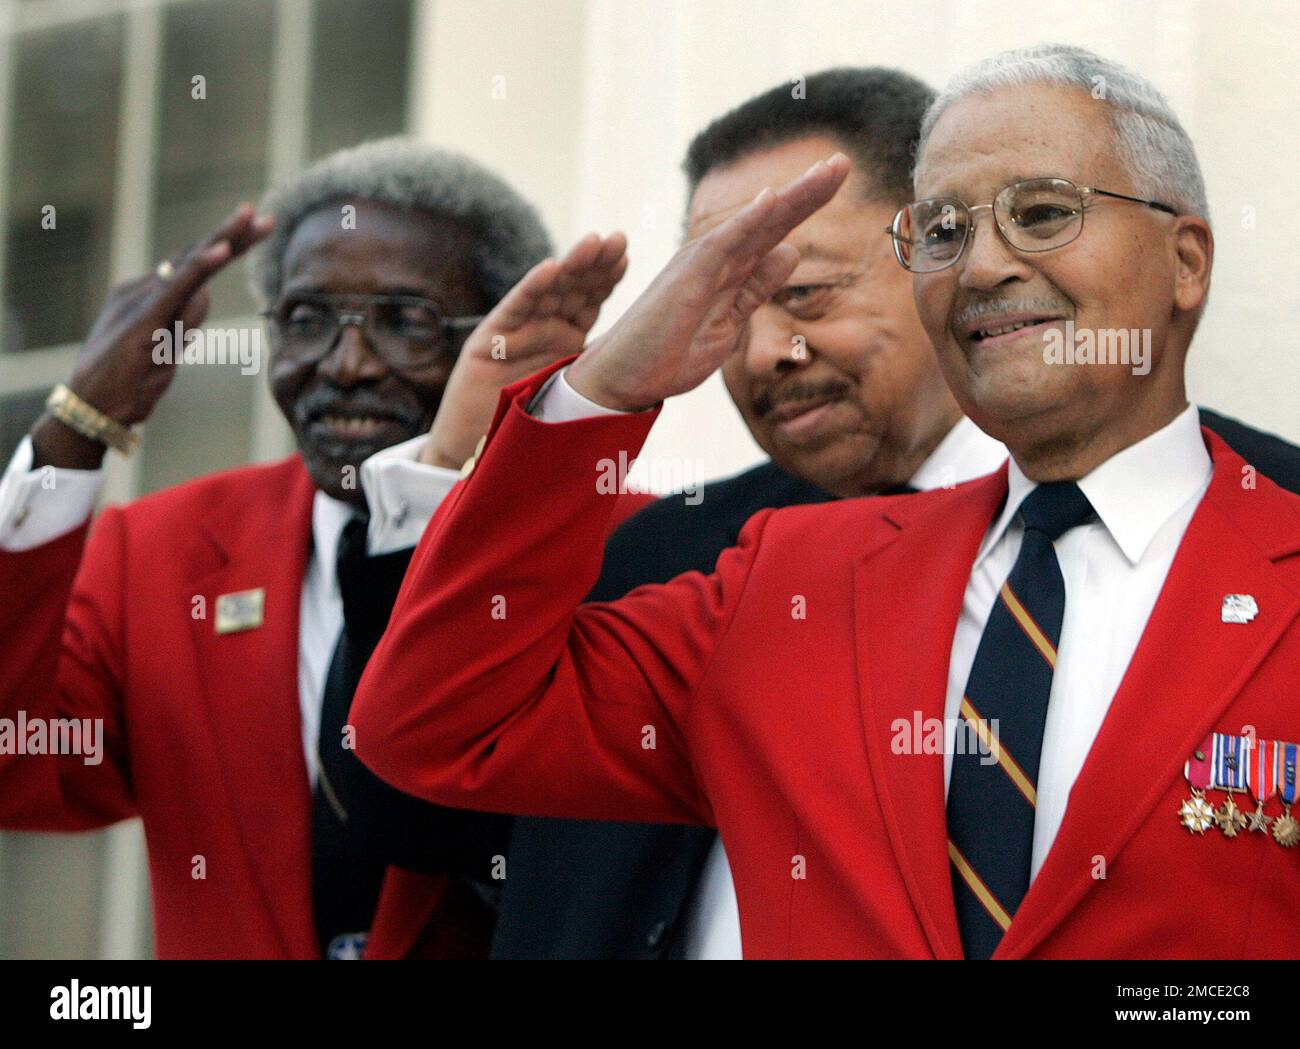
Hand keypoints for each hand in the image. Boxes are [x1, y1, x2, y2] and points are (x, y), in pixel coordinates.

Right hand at [32, 203, 272, 468]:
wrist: (92, 410)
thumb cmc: (129, 384)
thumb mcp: (168, 351)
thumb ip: (185, 322)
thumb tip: (205, 293)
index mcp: (149, 297)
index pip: (193, 266)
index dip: (226, 247)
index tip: (257, 230)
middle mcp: (144, 290)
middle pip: (194, 256)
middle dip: (232, 235)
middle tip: (263, 217)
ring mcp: (142, 302)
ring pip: (190, 265)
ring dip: (224, 240)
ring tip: (251, 220)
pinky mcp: (144, 320)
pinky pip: (177, 288)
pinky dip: (199, 267)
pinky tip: (221, 251)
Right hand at [420, 231, 628, 467]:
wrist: (479, 445)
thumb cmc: (528, 420)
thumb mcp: (574, 391)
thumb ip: (599, 371)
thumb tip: (649, 362)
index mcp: (568, 336)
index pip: (591, 299)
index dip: (608, 277)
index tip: (626, 255)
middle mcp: (545, 326)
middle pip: (574, 288)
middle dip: (595, 263)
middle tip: (617, 239)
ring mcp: (518, 329)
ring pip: (548, 291)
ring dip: (571, 266)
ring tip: (592, 243)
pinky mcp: (490, 338)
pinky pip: (516, 310)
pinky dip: (532, 289)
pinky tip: (550, 269)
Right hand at [566, 153, 850, 410]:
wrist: (625, 376)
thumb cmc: (669, 353)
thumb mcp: (730, 323)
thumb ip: (756, 289)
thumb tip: (790, 253)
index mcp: (729, 269)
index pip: (776, 230)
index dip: (807, 203)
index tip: (838, 177)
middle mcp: (717, 256)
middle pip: (771, 218)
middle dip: (808, 191)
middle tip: (843, 163)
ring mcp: (702, 262)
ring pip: (754, 223)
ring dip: (790, 197)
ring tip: (826, 172)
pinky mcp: (688, 277)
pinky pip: (722, 244)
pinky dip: (747, 222)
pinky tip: (773, 200)